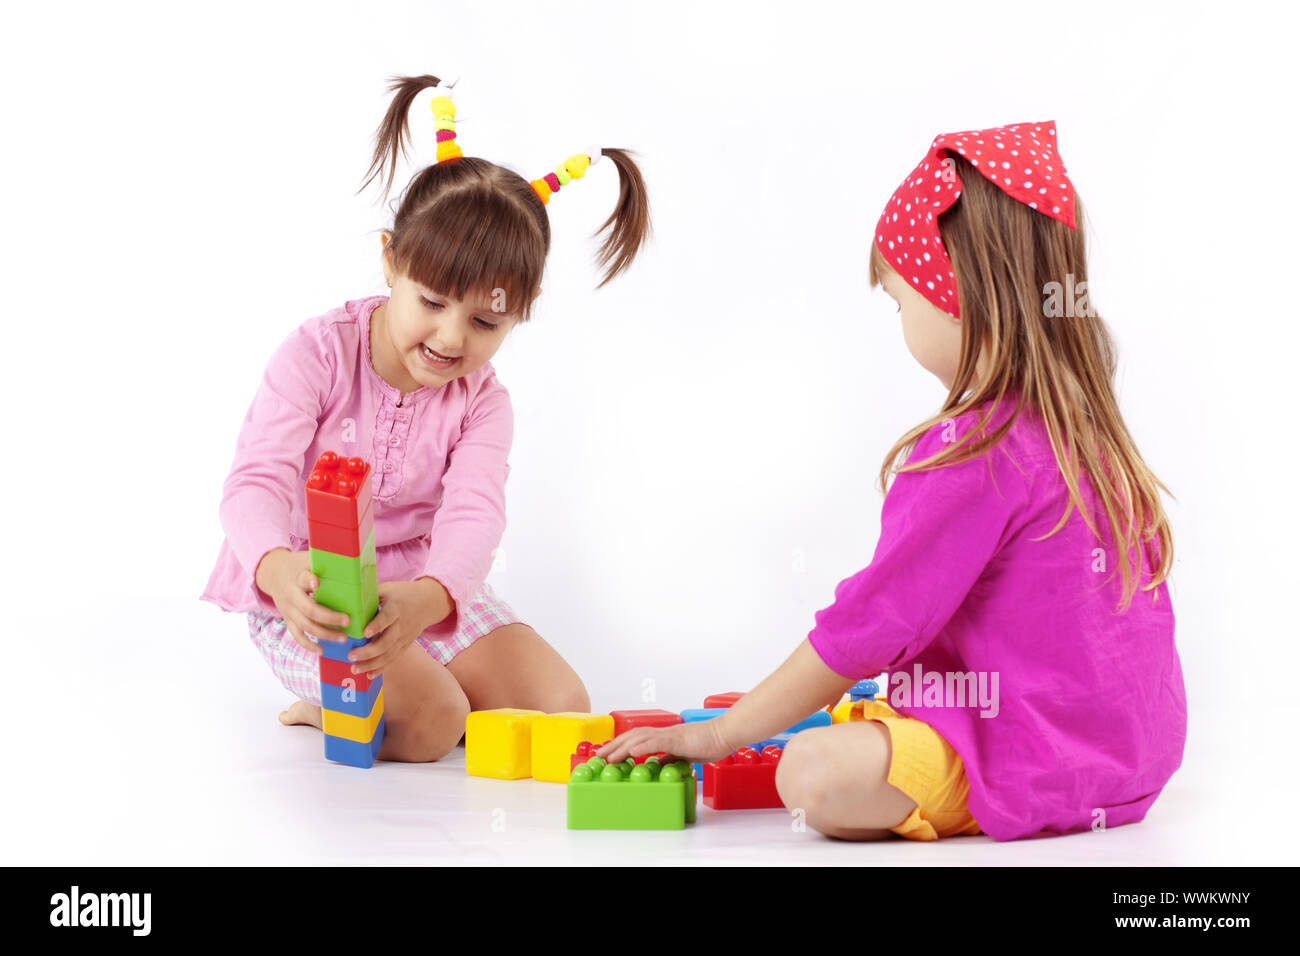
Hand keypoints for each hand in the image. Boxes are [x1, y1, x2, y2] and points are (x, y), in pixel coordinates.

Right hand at [254, 548, 351, 655]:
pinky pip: (296, 635)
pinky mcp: (287, 619)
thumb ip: (327, 563)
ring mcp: (288, 609)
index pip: (303, 578)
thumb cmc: (299, 565)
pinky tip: (321, 650)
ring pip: (304, 625)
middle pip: (308, 609)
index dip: (309, 580)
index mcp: (298, 576)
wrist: (273, 573)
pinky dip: (308, 644)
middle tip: (347, 621)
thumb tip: (356, 564)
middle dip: (328, 617)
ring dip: (324, 633)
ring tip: (342, 638)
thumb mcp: (308, 558)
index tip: (317, 582)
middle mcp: (291, 594)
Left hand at [345, 578, 450, 677]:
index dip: (377, 625)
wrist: (428, 603)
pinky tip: (368, 675)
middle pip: (387, 641)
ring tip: (354, 669)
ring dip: (372, 664)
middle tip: (351, 656)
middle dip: (368, 651)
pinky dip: (381, 668)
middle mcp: (402, 624)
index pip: (387, 617)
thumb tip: (345, 598)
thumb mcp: (387, 589)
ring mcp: (404, 637)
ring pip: (389, 654)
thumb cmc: (401, 594)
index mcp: (396, 607)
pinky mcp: (405, 646)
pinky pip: (393, 659)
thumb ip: (369, 595)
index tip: (365, 633)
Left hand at [596, 720, 732, 766]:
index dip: (621, 745)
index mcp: (664, 737)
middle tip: (598, 755)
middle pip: (632, 736)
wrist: (724, 734)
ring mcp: (669, 735)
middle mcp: (663, 733)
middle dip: (614, 745)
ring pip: (640, 738)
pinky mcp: (677, 739)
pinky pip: (656, 742)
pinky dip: (642, 746)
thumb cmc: (708, 743)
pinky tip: (631, 752)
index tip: (608, 754)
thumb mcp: (684, 754)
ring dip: (622, 747)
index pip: (637, 739)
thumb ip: (670, 757)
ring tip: (608, 756)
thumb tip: (658, 763)